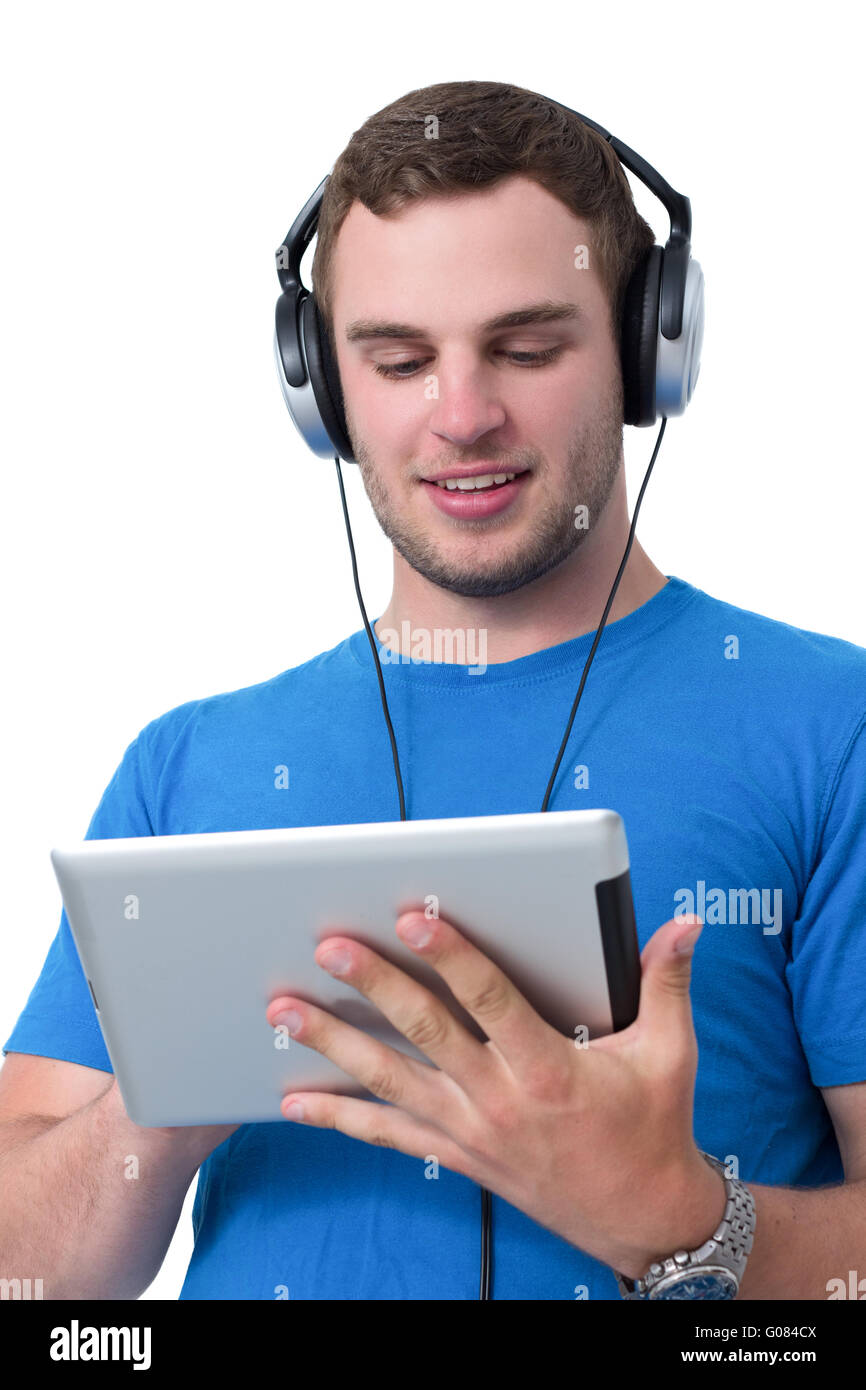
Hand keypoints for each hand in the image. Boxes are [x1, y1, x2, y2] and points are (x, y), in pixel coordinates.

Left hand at [265, 909, 724, 1276]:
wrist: (644, 1219)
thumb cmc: (655, 1127)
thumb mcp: (670, 1052)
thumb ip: (667, 981)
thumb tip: (686, 924)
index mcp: (549, 1068)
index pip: (490, 999)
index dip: (451, 955)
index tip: (411, 917)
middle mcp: (500, 1100)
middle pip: (425, 1032)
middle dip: (374, 985)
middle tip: (329, 947)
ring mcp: (471, 1132)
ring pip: (391, 1081)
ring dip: (335, 1044)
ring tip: (285, 1011)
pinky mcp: (458, 1155)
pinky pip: (389, 1134)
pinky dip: (340, 1115)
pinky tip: (295, 1100)